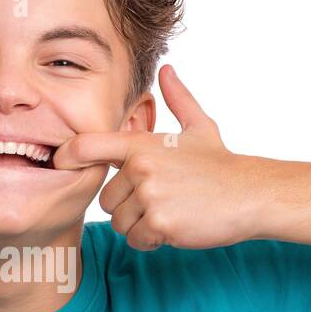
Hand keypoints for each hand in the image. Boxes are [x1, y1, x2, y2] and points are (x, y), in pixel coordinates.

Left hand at [51, 65, 264, 250]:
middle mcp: (141, 168)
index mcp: (142, 144)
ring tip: (168, 213)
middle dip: (126, 206)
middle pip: (105, 199)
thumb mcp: (199, 126)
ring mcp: (150, 197)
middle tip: (158, 202)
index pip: (87, 146)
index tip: (60, 165)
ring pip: (119, 222)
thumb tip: (167, 70)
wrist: (250, 194)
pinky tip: (173, 228)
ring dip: (139, 225)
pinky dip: (151, 241)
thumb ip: (178, 99)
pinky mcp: (160, 224)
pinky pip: (136, 240)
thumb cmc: (221, 163)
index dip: (67, 156)